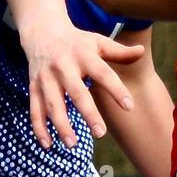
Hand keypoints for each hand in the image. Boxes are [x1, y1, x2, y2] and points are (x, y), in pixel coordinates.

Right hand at [20, 0, 144, 148]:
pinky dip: (39, 128)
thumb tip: (142, 52)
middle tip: (100, 133)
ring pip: (53, 104)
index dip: (116, 89)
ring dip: (61, 125)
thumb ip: (119, 51)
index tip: (129, 106)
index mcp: (83, 55)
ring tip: (73, 144)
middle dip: (88, 113)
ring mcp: (46, 77)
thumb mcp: (98, 42)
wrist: (42, 32)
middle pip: (76, 92)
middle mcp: (63, 66)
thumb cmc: (77, 42)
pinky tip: (47, 145)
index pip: (103, 73)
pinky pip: (35, 110)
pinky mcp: (34, 86)